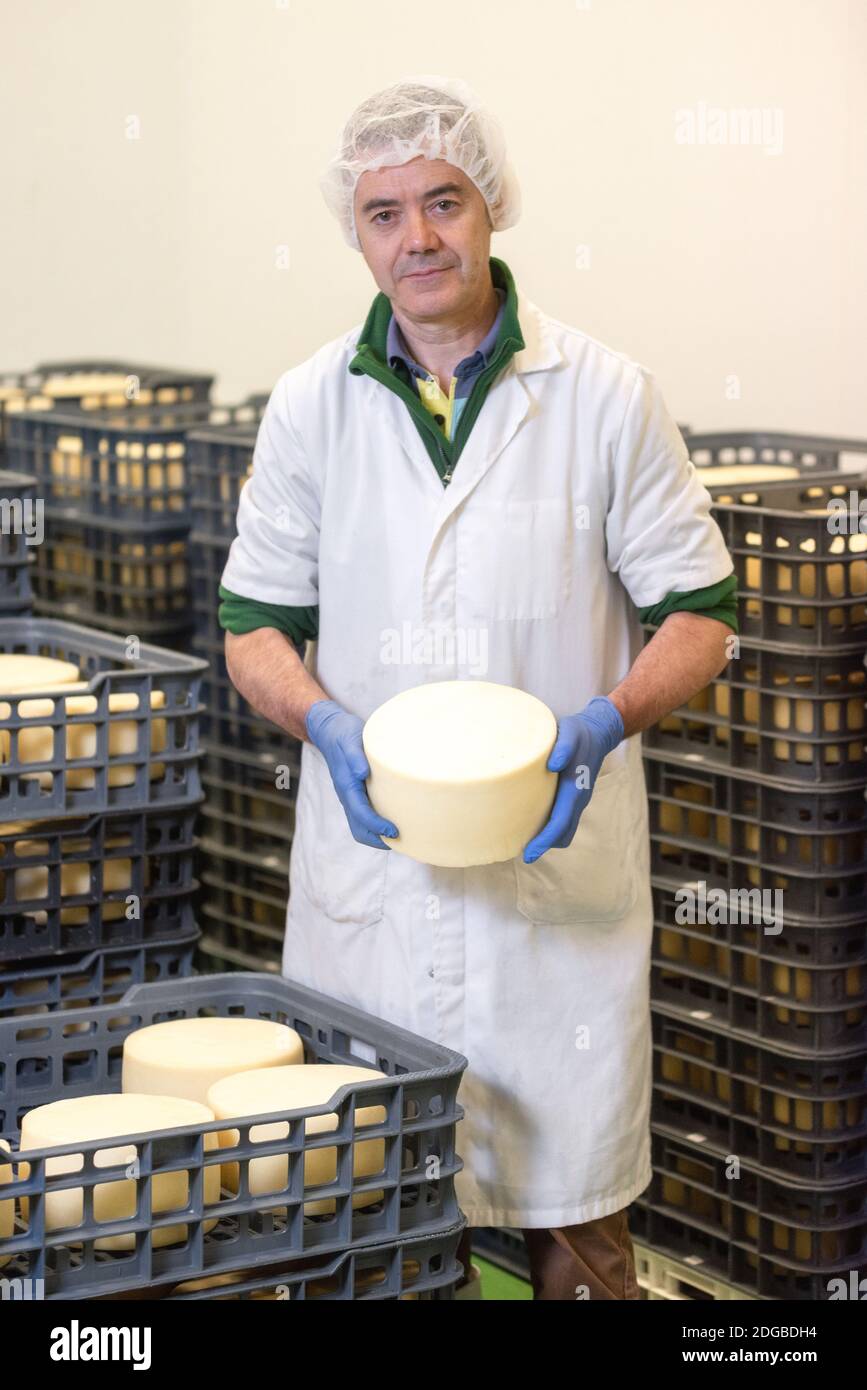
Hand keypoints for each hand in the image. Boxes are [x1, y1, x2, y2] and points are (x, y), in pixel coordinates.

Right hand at [305, 699, 398, 849]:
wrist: (330, 729)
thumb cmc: (343, 734)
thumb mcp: (350, 740)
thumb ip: (355, 756)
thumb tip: (362, 773)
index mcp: (346, 786)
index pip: (361, 814)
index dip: (377, 827)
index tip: (395, 832)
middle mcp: (347, 795)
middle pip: (359, 829)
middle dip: (378, 840)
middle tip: (402, 840)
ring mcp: (350, 795)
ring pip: (360, 825)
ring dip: (377, 835)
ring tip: (400, 836)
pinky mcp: (355, 792)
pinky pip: (364, 815)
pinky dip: (376, 823)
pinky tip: (393, 818)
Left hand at [522, 696, 623, 862]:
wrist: (598, 732)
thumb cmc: (579, 733)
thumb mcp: (570, 733)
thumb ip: (563, 747)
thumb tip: (552, 765)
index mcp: (576, 788)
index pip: (560, 822)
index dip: (545, 840)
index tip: (529, 853)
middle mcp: (578, 799)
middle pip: (563, 832)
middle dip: (544, 845)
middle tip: (523, 854)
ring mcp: (577, 799)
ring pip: (564, 829)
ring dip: (548, 839)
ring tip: (524, 842)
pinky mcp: (572, 796)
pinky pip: (563, 819)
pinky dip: (550, 828)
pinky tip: (532, 823)